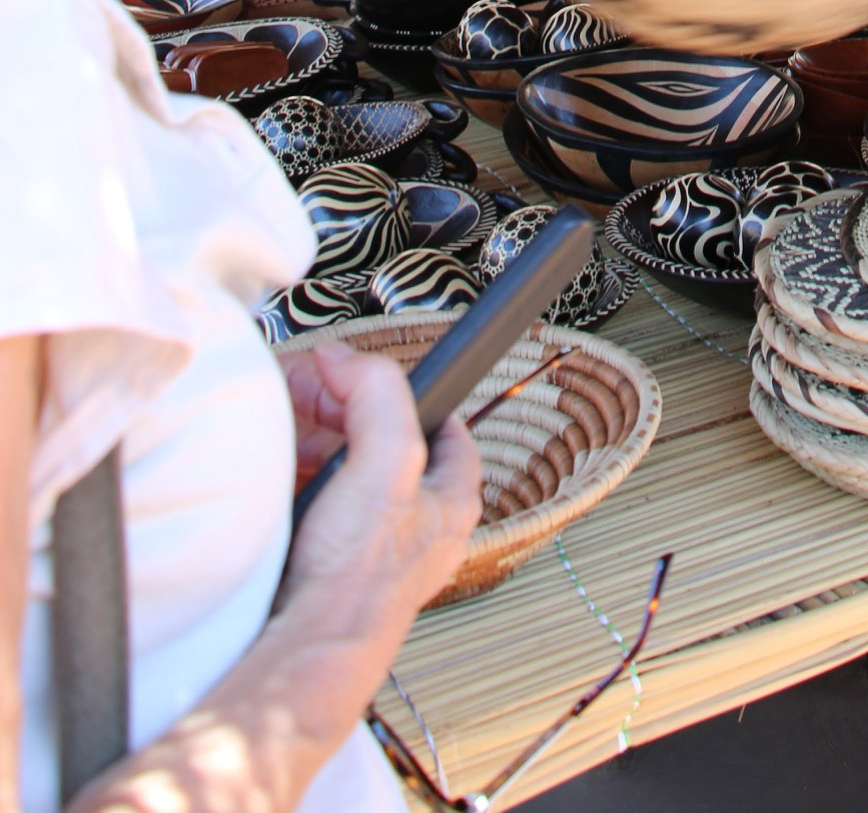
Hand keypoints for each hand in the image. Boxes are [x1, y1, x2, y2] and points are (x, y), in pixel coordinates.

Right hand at [276, 343, 480, 667]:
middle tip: (305, 392)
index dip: (400, 392)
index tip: (360, 375)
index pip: (441, 423)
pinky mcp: (333, 563)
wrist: (304, 652)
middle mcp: (417, 525)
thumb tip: (347, 360)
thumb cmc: (358, 583)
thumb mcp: (386, 464)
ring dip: (312, 442)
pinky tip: (273, 472)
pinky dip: (296, 480)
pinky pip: (317, 504)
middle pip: (382, 440)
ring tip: (282, 425)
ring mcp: (373, 547)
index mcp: (449, 500)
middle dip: (340, 411)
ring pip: (346, 471)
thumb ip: (377, 396)